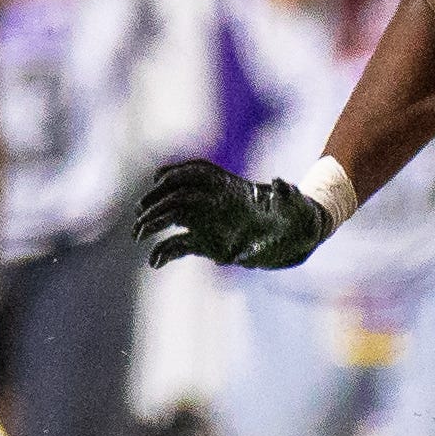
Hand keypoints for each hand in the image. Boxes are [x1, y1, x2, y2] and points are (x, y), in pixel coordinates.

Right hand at [133, 160, 332, 269]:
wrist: (294, 238)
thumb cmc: (295, 213)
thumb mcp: (295, 203)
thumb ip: (286, 193)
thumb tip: (279, 182)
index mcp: (229, 186)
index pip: (195, 172)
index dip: (176, 172)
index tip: (158, 179)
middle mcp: (213, 202)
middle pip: (175, 195)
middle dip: (156, 201)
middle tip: (142, 215)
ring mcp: (207, 222)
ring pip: (170, 217)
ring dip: (152, 224)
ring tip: (139, 235)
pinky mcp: (206, 244)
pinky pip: (179, 246)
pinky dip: (165, 252)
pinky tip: (155, 263)